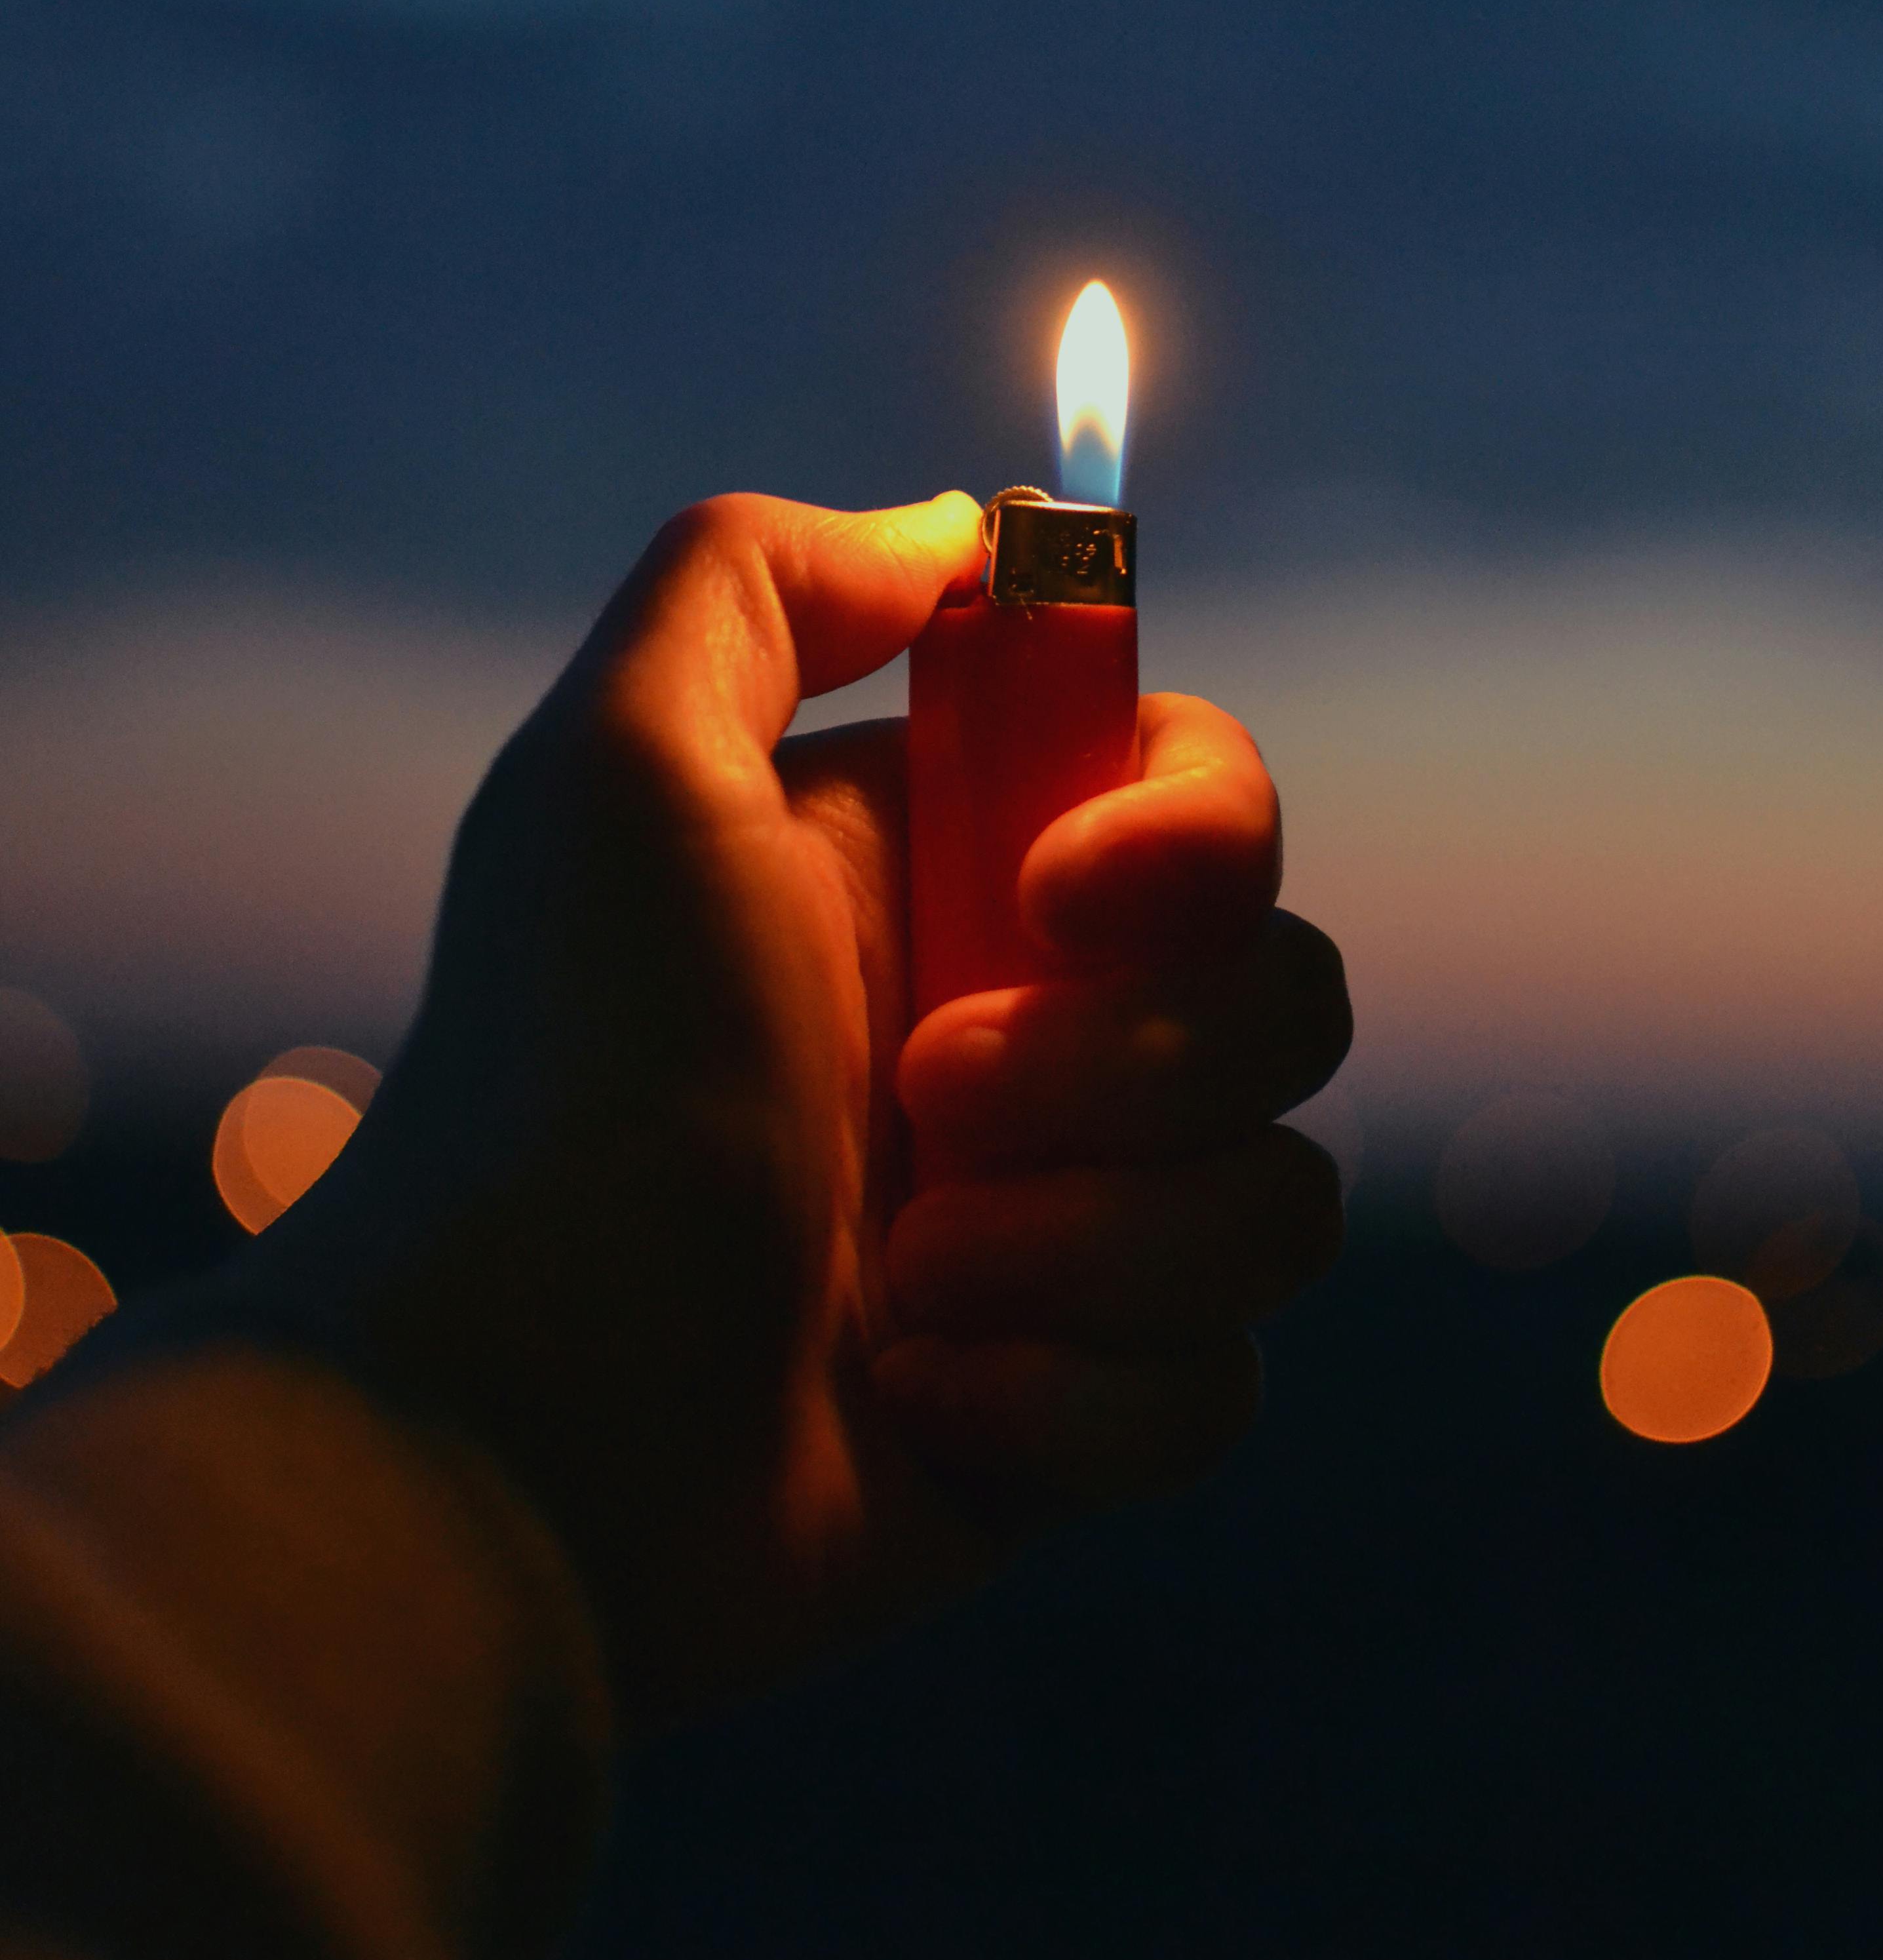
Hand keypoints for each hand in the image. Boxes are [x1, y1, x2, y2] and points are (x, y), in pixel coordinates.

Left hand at [246, 495, 1350, 1730]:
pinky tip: (911, 1401)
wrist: (516, 1437)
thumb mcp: (622, 768)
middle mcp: (1032, 1033)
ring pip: (1282, 1202)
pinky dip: (1067, 1402)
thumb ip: (763, 580)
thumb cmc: (568, 1086)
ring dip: (1089, 1246)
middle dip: (1126, 1067)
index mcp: (950, 873)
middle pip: (1289, 994)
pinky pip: (1219, 1386)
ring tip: (901, 1283)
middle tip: (923, 1103)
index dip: (1192, 840)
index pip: (1211, 796)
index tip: (1059, 900)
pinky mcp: (1076, 1408)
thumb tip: (965, 522)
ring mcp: (1066, 1229)